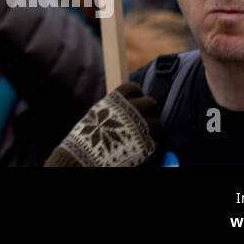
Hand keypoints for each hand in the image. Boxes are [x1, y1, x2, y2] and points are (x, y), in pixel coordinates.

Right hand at [46, 82, 162, 166]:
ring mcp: (140, 127)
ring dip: (153, 130)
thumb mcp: (98, 114)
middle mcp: (131, 111)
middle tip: (145, 120)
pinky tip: (143, 148)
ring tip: (144, 136)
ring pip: (157, 124)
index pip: (134, 88)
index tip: (136, 103)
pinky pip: (156, 142)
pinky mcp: (146, 145)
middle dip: (150, 111)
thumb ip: (115, 108)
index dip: (137, 96)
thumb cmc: (88, 136)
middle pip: (151, 103)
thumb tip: (128, 106)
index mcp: (117, 100)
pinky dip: (151, 146)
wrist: (86, 155)